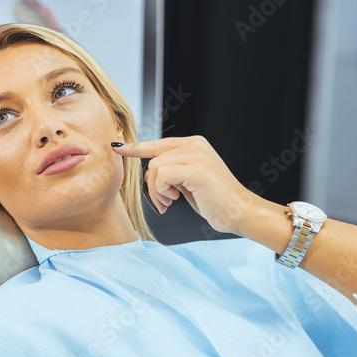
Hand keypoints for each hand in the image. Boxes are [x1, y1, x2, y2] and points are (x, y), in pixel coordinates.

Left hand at [113, 135, 259, 234]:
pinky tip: (174, 200)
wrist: (238, 212)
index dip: (136, 148)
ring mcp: (196, 155)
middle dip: (152, 185)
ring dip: (157, 191)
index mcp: (193, 144)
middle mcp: (194, 144)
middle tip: (164, 201)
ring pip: (155, 168)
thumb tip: (149, 171)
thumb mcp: (188, 180)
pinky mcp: (196, 169)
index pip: (158, 144)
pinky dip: (162, 191)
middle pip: (153, 159)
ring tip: (170, 202)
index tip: (117, 147)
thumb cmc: (214, 200)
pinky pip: (162, 175)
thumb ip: (171, 170)